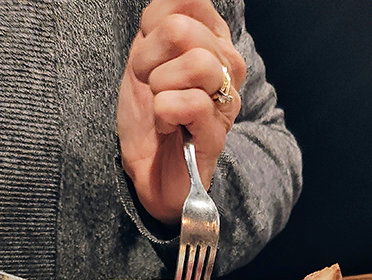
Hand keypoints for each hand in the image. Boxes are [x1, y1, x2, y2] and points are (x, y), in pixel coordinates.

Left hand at [117, 0, 245, 223]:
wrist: (149, 171)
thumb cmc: (148, 116)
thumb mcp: (144, 57)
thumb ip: (158, 20)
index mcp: (212, 40)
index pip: (190, 0)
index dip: (154, 24)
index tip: (149, 55)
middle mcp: (227, 65)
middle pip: (182, 30)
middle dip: (148, 58)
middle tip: (149, 85)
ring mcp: (226, 99)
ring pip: (196, 63)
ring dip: (159, 85)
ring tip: (159, 104)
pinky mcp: (217, 133)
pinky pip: (190, 103)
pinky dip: (164, 113)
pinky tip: (166, 125)